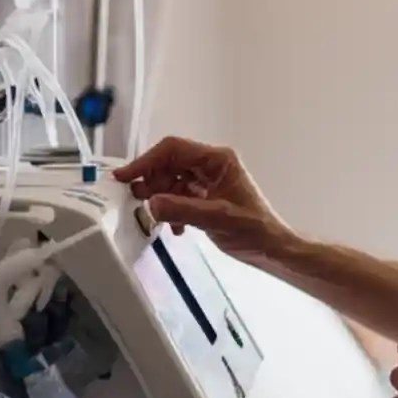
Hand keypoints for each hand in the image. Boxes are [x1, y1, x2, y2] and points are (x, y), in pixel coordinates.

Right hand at [114, 137, 293, 267]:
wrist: (271, 248)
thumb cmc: (255, 230)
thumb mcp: (218, 219)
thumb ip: (183, 210)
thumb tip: (152, 202)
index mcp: (219, 160)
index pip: (174, 149)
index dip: (147, 160)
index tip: (126, 176)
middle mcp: (213, 166)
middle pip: (170, 163)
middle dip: (152, 181)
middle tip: (137, 199)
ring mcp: (209, 181)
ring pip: (172, 180)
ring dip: (161, 198)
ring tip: (156, 215)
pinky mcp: (206, 197)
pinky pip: (179, 196)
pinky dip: (172, 209)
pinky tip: (177, 228)